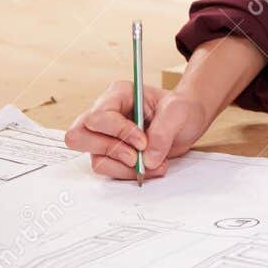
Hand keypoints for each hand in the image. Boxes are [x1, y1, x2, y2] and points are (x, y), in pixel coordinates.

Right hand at [64, 81, 211, 181]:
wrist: (189, 121)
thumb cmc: (182, 108)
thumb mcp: (179, 111)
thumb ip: (163, 131)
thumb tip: (146, 158)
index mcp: (118, 94)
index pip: (98, 116)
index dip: (118, 132)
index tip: (143, 142)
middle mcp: (105, 114)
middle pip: (79, 136)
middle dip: (110, 150)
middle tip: (136, 156)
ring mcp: (105, 136)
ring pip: (94, 158)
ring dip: (123, 167)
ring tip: (151, 164)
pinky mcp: (111, 153)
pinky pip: (107, 169)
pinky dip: (127, 173)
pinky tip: (149, 167)